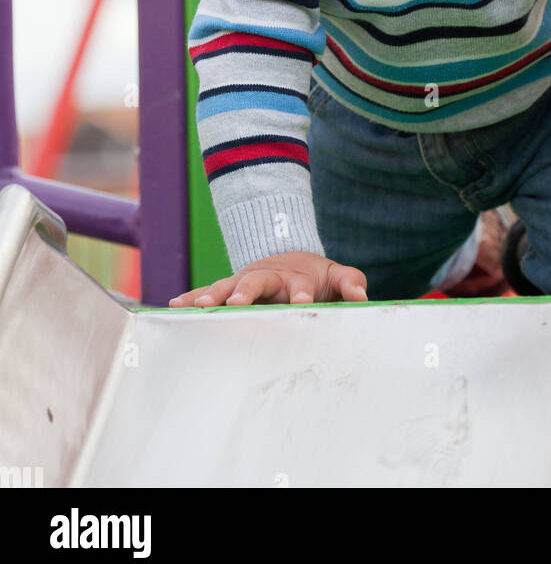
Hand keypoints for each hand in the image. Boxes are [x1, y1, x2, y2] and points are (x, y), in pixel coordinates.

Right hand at [168, 252, 367, 307]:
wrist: (288, 257)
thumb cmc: (314, 276)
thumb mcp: (335, 274)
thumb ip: (350, 282)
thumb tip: (362, 296)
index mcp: (295, 276)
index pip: (299, 284)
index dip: (301, 294)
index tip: (302, 302)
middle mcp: (267, 277)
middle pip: (256, 281)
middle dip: (247, 292)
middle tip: (238, 303)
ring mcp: (244, 281)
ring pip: (227, 286)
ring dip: (214, 295)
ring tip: (203, 306)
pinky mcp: (229, 288)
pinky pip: (207, 293)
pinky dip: (192, 298)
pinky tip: (175, 306)